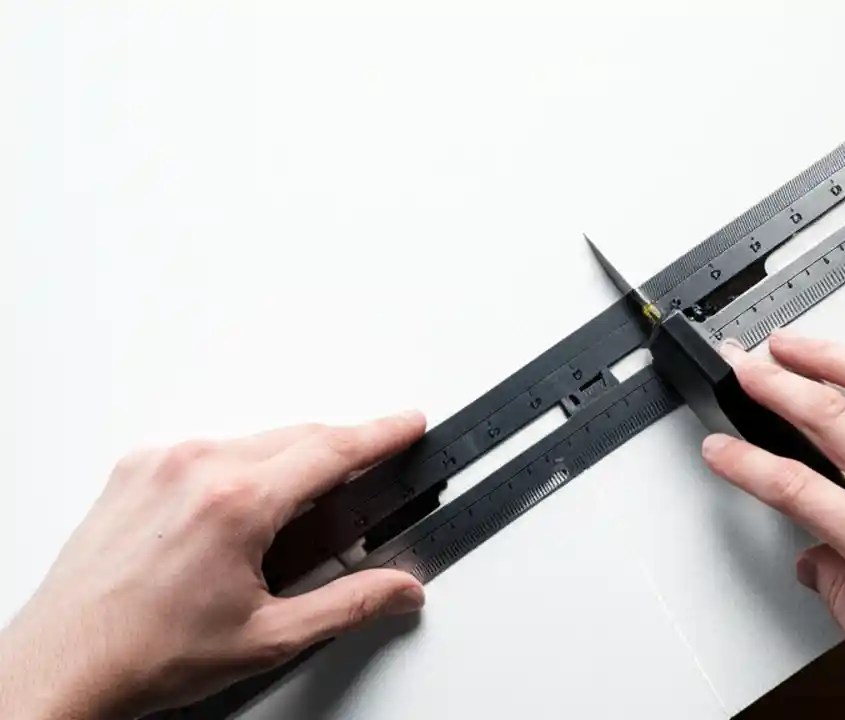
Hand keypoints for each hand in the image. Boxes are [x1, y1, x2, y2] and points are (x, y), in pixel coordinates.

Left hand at [0, 412, 427, 718]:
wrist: (63, 666)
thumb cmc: (146, 654)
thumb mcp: (268, 637)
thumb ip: (349, 604)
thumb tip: (399, 589)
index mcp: (236, 503)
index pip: (332, 449)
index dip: (381, 434)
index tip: (408, 425)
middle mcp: (195, 467)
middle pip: (297, 436)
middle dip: (341, 449)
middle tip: (368, 472)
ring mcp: (159, 462)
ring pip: (253, 440)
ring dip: (288, 461)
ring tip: (294, 514)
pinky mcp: (134, 468)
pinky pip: (209, 448)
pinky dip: (238, 467)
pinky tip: (240, 511)